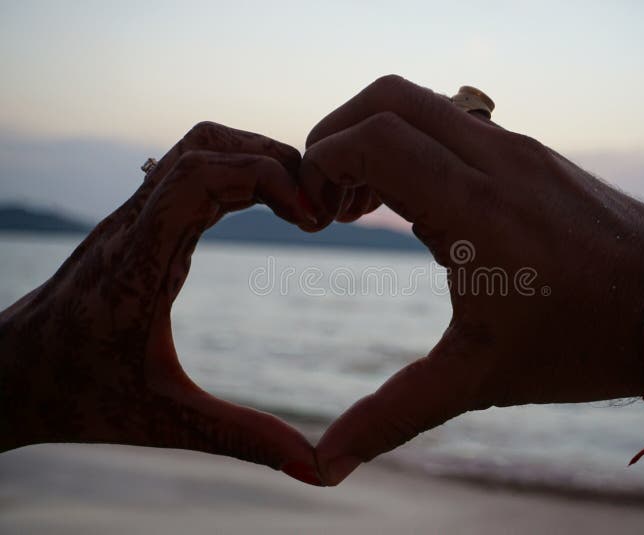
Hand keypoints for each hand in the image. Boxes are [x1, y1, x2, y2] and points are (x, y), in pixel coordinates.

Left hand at [0, 122, 320, 484]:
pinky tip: (266, 210)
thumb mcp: (168, 421)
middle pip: (205, 145)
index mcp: (139, 262)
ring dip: (254, 160)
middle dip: (272, 160)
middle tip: (316, 208)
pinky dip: (238, 175)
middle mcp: (134, 225)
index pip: (202, 176)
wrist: (10, 376)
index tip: (312, 221)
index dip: (268, 179)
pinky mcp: (139, 224)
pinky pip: (191, 173)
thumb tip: (315, 468)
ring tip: (298, 205)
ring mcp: (133, 218)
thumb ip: (243, 439)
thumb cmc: (79, 397)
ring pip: (196, 149)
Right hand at [300, 75, 643, 484]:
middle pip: (387, 98)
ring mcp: (519, 148)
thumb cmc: (585, 343)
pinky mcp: (534, 153)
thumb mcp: (478, 379)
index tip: (321, 218)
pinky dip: (418, 146)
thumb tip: (326, 463)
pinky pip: (457, 123)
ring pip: (423, 103)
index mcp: (475, 208)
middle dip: (338, 137)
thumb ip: (393, 414)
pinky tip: (423, 209)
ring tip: (370, 204)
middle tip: (335, 201)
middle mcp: (496, 160)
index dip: (324, 164)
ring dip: (379, 139)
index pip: (372, 138)